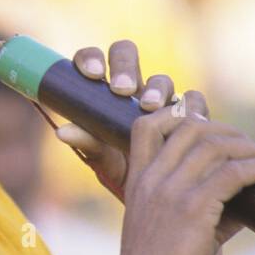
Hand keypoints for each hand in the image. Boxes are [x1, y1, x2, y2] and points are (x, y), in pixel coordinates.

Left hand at [53, 40, 177, 200]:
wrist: (163, 199)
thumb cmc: (126, 174)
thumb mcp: (105, 162)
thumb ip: (88, 145)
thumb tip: (62, 131)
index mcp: (103, 93)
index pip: (94, 61)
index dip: (92, 58)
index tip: (93, 74)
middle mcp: (132, 89)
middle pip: (126, 55)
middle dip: (125, 67)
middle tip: (122, 90)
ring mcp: (162, 98)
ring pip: (161, 78)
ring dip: (156, 89)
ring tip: (151, 109)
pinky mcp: (190, 113)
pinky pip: (193, 100)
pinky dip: (189, 106)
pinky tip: (185, 121)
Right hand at [109, 97, 254, 254]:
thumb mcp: (166, 226)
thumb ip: (198, 204)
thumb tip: (245, 198)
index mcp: (137, 179)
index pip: (147, 125)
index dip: (178, 113)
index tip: (206, 122)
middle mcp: (151, 178)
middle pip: (191, 127)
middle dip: (227, 130)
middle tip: (249, 146)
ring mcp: (171, 190)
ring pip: (216, 146)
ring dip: (250, 148)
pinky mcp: (193, 207)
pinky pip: (234, 173)